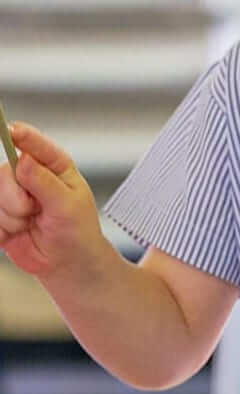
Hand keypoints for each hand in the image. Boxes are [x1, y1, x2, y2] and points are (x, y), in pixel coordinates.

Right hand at [0, 122, 106, 280]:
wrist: (67, 263)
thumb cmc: (77, 231)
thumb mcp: (68, 206)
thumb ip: (45, 183)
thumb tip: (25, 159)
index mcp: (54, 166)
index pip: (34, 144)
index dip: (20, 135)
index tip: (11, 130)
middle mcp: (30, 175)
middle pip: (5, 172)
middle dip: (16, 199)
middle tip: (34, 212)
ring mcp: (11, 193)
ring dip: (11, 217)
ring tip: (30, 224)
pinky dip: (1, 229)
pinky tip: (16, 234)